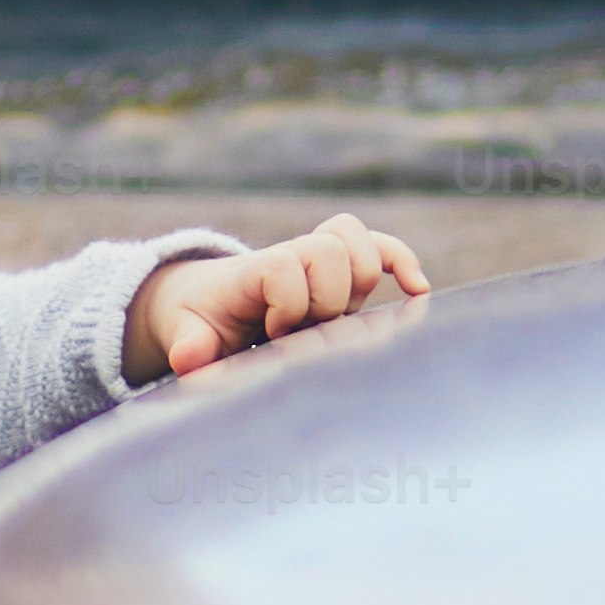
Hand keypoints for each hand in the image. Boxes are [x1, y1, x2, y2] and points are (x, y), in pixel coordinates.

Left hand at [127, 213, 427, 380]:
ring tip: (333, 319)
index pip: (284, 266)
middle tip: (301, 331)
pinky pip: (382, 249)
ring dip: (356, 287)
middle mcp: (293, 256)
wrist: (206, 301)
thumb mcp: (186, 333)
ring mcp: (320, 260)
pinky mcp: (342, 268)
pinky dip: (403, 262)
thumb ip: (189, 344)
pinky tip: (418, 291)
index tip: (272, 334)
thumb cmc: (201, 321)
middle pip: (331, 252)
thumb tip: (187, 359)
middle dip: (324, 300)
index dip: (287, 303)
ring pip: (361, 245)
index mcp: (254, 271)